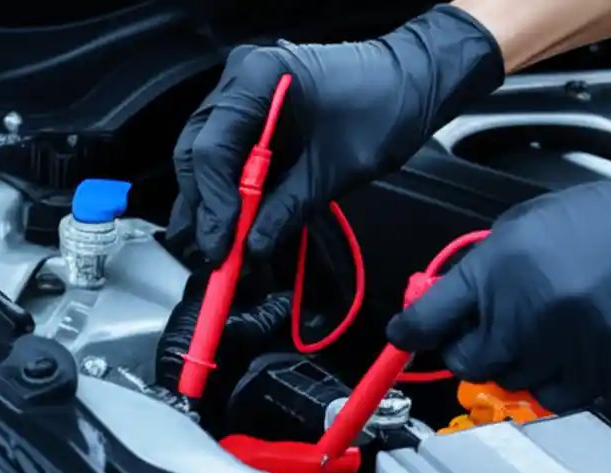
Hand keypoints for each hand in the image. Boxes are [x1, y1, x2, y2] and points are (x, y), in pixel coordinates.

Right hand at [167, 6, 502, 263]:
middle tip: (217, 254)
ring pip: (204, 159)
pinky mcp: (252, 116)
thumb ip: (286, 210)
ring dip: (212, 205)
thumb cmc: (385, 107)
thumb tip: (251, 249)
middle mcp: (240, 82)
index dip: (213, 205)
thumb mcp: (334, 170)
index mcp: (257, 79)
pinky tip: (237, 225)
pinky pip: (227, 158)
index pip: (212, 150)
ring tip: (223, 248)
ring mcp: (242, 97)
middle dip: (204, 209)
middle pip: (197, 155)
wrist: (413, 82)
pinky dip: (230, 193)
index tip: (222, 246)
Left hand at [387, 152, 610, 411]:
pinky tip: (564, 349)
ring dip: (512, 362)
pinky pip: (549, 399)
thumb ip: (478, 269)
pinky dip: (548, 381)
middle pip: (465, 361)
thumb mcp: (521, 226)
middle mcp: (522, 315)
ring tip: (542, 325)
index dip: (408, 332)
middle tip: (486, 326)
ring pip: (506, 381)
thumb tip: (441, 300)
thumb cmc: (606, 219)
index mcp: (496, 272)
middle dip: (467, 346)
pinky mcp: (595, 374)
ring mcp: (559, 350)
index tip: (403, 337)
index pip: (426, 322)